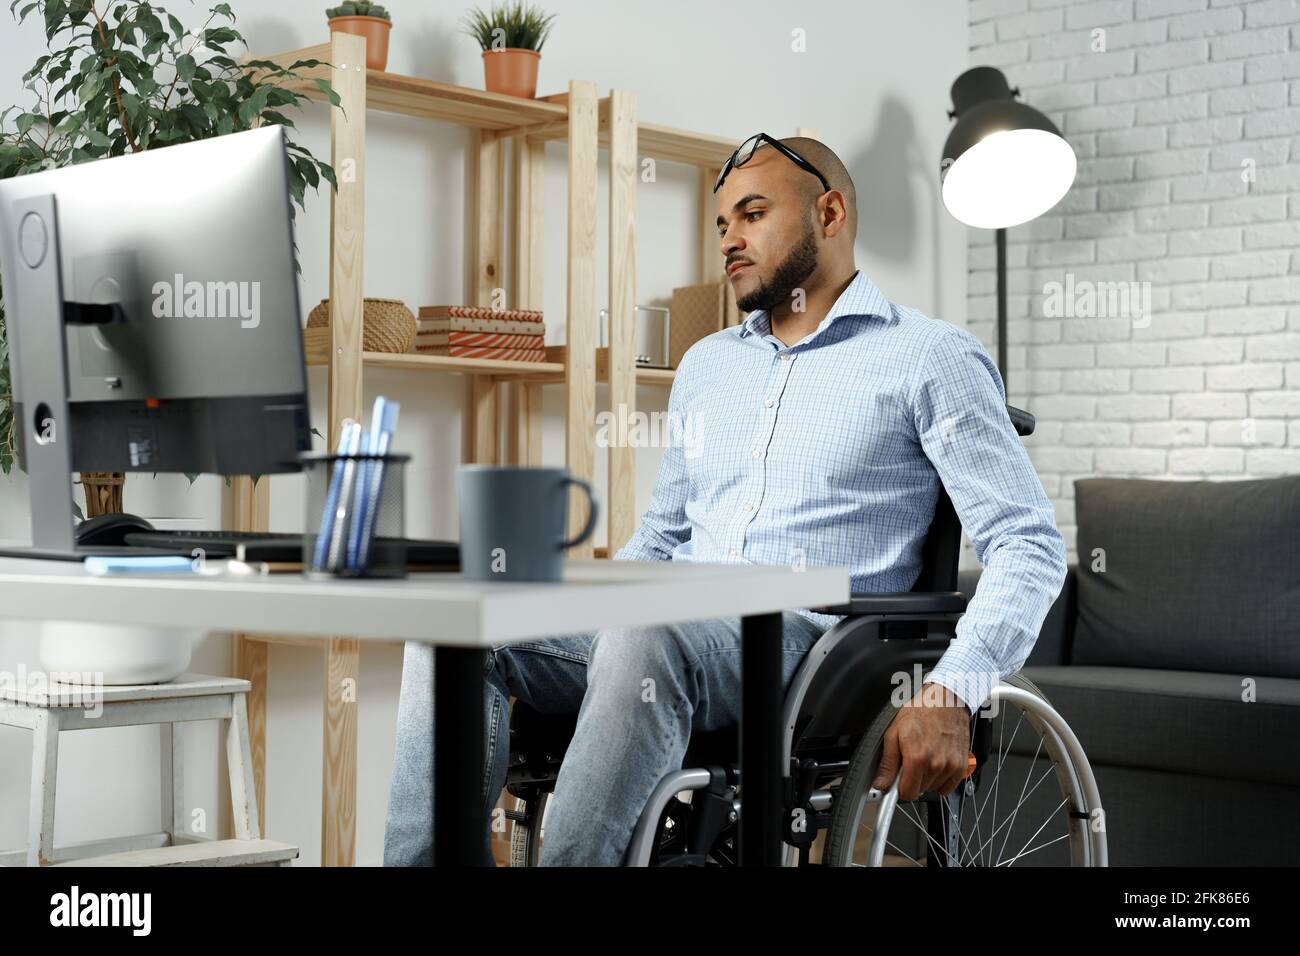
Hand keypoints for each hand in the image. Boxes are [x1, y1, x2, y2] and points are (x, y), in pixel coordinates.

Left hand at [871, 682, 972, 800]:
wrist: (945, 700)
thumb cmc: (921, 711)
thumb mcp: (894, 733)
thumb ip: (887, 762)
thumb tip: (881, 783)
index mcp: (917, 757)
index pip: (908, 793)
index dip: (900, 788)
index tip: (899, 782)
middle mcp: (936, 764)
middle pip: (920, 790)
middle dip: (912, 779)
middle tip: (911, 760)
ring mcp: (951, 766)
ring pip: (933, 787)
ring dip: (927, 778)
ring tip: (925, 756)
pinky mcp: (961, 765)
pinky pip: (948, 786)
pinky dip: (941, 779)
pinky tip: (936, 763)